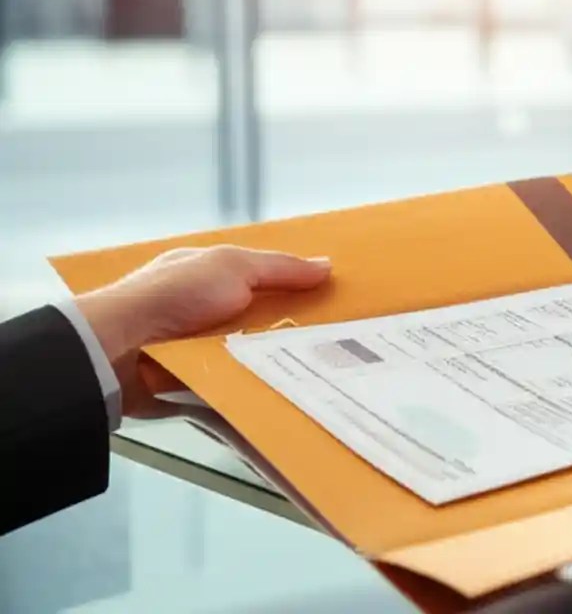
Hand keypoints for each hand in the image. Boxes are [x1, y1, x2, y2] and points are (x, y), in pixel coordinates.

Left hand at [73, 246, 331, 415]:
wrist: (117, 352)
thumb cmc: (171, 296)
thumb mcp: (232, 266)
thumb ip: (280, 269)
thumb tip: (326, 265)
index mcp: (213, 280)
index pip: (266, 283)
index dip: (300, 293)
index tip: (338, 308)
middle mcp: (209, 317)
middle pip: (266, 329)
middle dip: (300, 341)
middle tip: (345, 354)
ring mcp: (203, 355)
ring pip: (256, 366)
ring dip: (284, 376)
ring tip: (330, 388)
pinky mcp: (198, 392)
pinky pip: (238, 398)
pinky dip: (260, 404)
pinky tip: (292, 413)